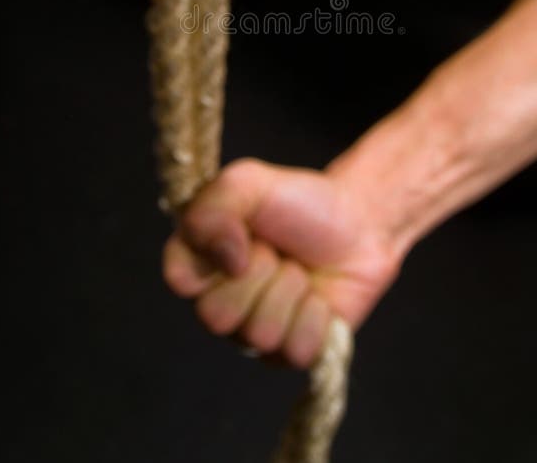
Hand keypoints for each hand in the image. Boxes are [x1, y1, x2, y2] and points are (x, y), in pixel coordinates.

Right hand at [163, 158, 401, 367]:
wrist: (358, 221)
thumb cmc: (299, 201)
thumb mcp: (249, 182)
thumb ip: (215, 208)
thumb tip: (224, 260)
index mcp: (201, 260)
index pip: (179, 279)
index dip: (213, 261)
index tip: (246, 240)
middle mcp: (218, 300)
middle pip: (216, 317)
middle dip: (261, 274)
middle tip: (278, 252)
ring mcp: (253, 332)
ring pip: (260, 335)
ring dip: (291, 291)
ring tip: (300, 270)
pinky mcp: (290, 353)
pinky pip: (296, 350)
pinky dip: (316, 316)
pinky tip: (318, 297)